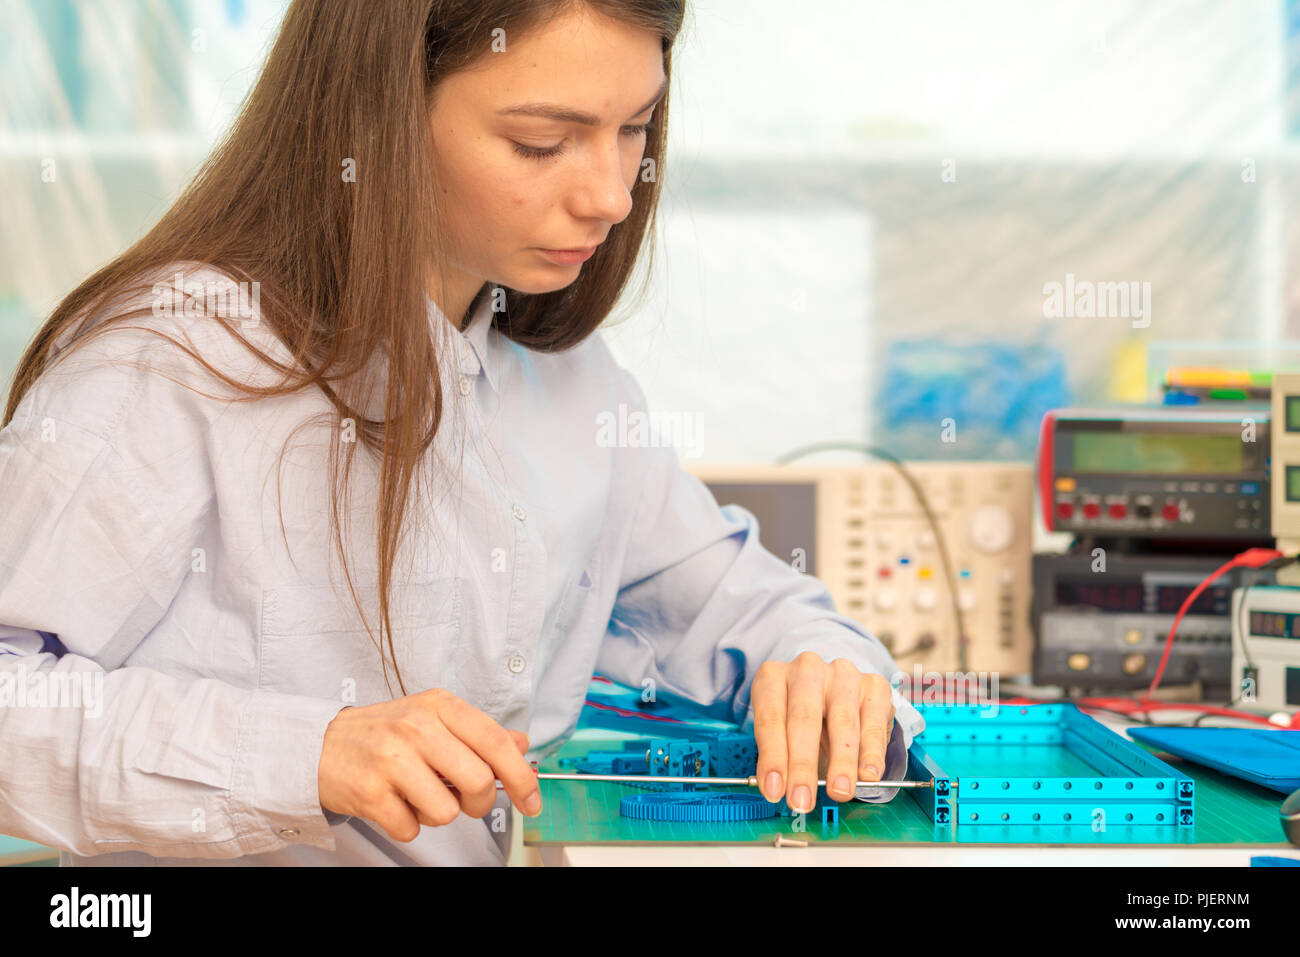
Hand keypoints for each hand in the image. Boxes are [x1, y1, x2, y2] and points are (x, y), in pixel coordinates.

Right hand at [317, 688, 540, 842]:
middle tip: (463, 799)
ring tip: (417, 795)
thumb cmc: (384, 735)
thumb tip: (523, 745)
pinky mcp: (368, 791)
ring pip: (446, 812)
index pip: (496, 741)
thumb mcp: (433, 719)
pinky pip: (411, 828)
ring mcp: (390, 759)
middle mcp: (416, 727)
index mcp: (439, 706)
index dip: (522, 776)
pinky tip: (393, 803)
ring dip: (437, 814)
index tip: (533, 801)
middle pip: (478, 781)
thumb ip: (478, 733)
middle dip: (478, 802)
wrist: (319, 746)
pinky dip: (407, 825)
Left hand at [750, 652, 894, 811]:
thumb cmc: (803, 717)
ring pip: (842, 721)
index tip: (774, 790)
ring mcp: (842, 674)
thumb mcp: (782, 731)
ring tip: (839, 791)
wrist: (838, 692)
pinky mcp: (873, 684)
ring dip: (841, 763)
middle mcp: (807, 669)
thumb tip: (779, 788)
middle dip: (803, 765)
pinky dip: (871, 753)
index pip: (770, 718)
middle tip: (803, 799)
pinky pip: (873, 723)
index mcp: (774, 676)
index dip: (772, 758)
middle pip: (804, 719)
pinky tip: (868, 775)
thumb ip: (781, 756)